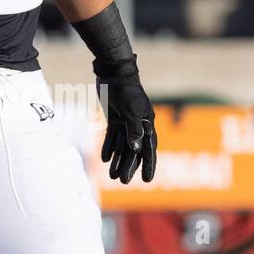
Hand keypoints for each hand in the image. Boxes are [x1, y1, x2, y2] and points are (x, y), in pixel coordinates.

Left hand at [95, 59, 156, 184]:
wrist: (114, 72)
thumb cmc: (126, 90)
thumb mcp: (131, 110)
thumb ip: (134, 129)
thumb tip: (135, 148)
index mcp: (147, 123)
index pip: (149, 149)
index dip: (148, 165)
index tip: (146, 180)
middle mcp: (139, 124)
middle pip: (134, 150)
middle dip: (129, 166)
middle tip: (123, 181)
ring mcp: (126, 121)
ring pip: (122, 146)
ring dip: (118, 160)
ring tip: (112, 176)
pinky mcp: (114, 117)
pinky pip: (112, 136)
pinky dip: (109, 147)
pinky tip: (104, 159)